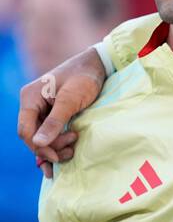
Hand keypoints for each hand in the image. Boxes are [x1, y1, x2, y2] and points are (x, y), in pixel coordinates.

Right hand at [17, 48, 105, 176]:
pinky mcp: (52, 113)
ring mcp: (41, 109)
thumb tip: (38, 143)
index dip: (38, 146)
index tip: (56, 156)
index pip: (25, 130)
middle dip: (50, 146)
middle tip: (72, 146)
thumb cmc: (84, 78)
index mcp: (30, 98)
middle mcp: (31, 104)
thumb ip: (55, 121)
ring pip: (41, 136)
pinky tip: (68, 149)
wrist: (97, 65)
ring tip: (73, 145)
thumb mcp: (71, 99)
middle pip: (32, 135)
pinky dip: (58, 142)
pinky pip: (49, 132)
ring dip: (55, 146)